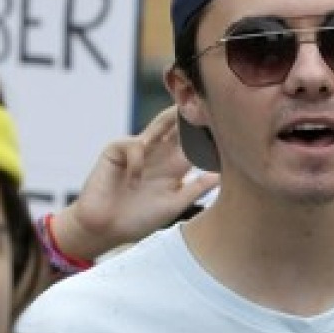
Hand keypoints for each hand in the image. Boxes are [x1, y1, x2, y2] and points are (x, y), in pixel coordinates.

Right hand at [50, 105, 218, 260]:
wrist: (104, 229)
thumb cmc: (136, 220)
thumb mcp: (173, 204)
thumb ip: (196, 189)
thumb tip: (223, 174)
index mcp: (174, 168)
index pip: (195, 145)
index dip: (208, 135)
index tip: (229, 127)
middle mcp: (159, 155)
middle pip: (179, 129)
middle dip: (192, 117)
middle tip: (211, 104)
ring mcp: (139, 150)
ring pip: (158, 125)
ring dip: (171, 117)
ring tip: (184, 109)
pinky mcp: (117, 150)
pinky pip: (133, 145)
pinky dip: (137, 160)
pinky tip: (133, 181)